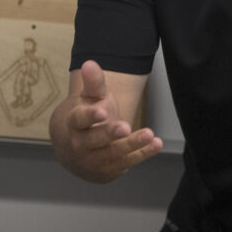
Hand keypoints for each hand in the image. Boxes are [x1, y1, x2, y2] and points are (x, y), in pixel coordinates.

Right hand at [51, 60, 160, 181]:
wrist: (77, 148)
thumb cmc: (88, 117)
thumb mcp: (90, 98)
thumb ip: (93, 82)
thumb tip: (90, 63)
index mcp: (74, 124)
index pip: (79, 120)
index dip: (90, 116)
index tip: (101, 111)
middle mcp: (81, 144)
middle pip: (94, 139)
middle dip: (109, 133)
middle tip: (124, 126)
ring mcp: (95, 158)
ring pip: (113, 153)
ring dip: (132, 144)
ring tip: (149, 134)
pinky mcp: (111, 168)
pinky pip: (128, 161)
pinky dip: (143, 153)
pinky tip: (157, 144)